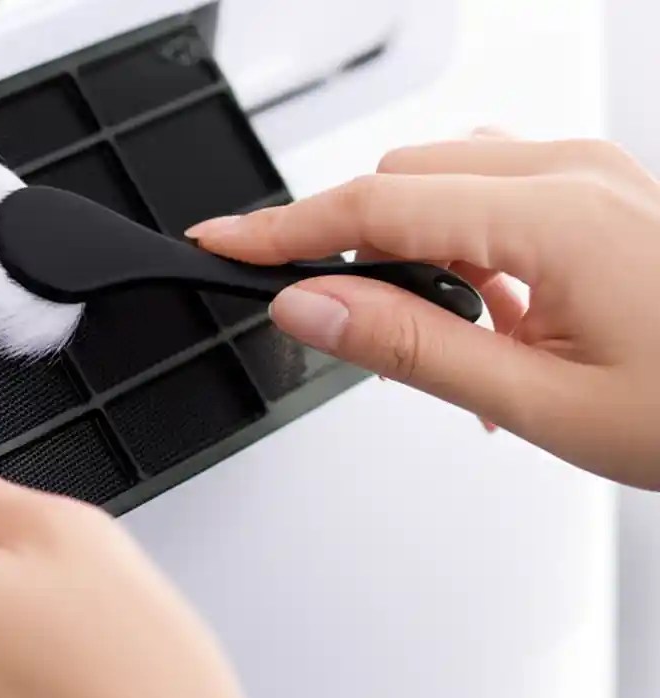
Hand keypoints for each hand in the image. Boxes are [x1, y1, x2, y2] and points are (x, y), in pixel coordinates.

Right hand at [187, 131, 659, 487]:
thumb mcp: (541, 401)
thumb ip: (410, 347)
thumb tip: (307, 308)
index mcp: (556, 217)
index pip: (374, 207)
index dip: (282, 229)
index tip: (220, 242)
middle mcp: (572, 174)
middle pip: (401, 179)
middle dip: (344, 241)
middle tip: (322, 317)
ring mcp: (591, 174)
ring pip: (442, 180)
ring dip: (408, 246)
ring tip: (441, 338)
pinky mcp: (599, 189)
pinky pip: (492, 189)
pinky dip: (457, 243)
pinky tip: (484, 315)